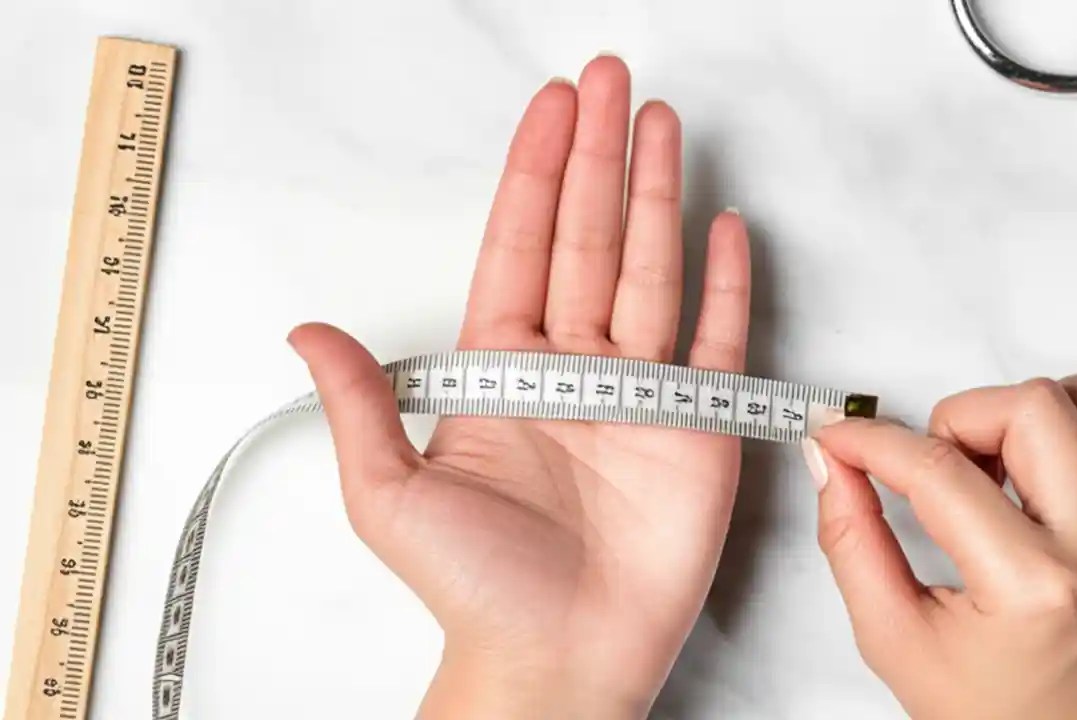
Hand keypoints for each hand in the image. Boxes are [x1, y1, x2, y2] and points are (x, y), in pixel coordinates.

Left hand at [288, 55, 750, 718]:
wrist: (557, 659)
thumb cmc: (474, 590)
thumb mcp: (388, 493)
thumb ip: (361, 401)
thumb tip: (307, 332)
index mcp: (503, 372)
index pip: (520, 247)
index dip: (534, 174)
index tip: (550, 108)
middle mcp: (574, 370)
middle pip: (588, 240)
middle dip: (597, 156)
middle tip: (609, 82)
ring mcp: (638, 394)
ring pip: (649, 272)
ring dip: (654, 196)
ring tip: (658, 125)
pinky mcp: (696, 428)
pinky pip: (714, 342)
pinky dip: (722, 285)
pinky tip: (720, 229)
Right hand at [806, 377, 1076, 719]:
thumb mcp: (899, 645)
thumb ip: (853, 544)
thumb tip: (830, 464)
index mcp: (1036, 586)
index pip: (938, 469)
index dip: (870, 440)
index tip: (836, 436)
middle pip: (1027, 406)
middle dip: (951, 420)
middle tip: (920, 471)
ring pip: (1076, 401)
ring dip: (1008, 421)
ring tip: (974, 479)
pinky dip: (1048, 441)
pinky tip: (1011, 493)